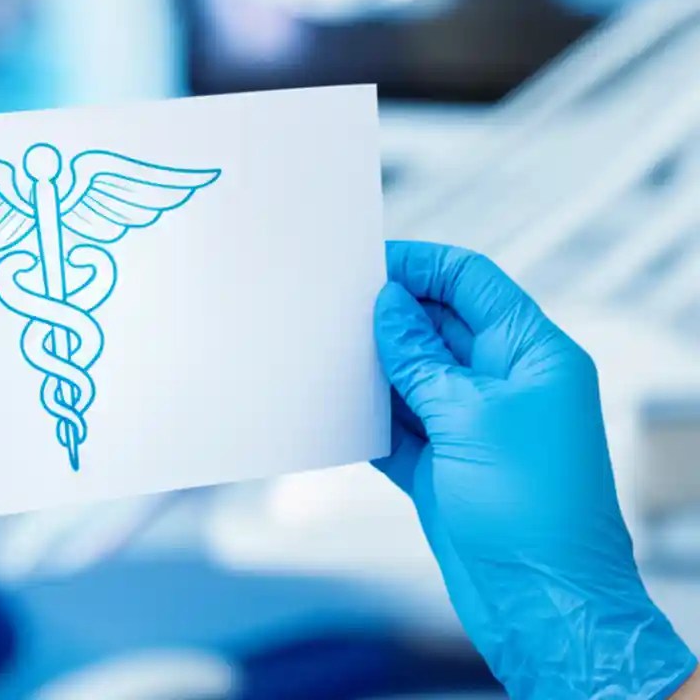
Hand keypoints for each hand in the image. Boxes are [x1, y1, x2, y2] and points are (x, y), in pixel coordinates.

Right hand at [373, 241, 694, 697]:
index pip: (473, 283)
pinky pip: (396, 426)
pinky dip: (367, 417)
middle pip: (438, 325)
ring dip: (373, 367)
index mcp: (533, 356)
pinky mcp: (443, 466)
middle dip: (389, 316)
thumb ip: (421, 358)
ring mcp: (472, 426)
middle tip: (332, 308)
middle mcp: (505, 384)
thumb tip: (388, 307)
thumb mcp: (470, 417)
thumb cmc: (534, 512)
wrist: (540, 602)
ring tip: (325, 353)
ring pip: (411, 375)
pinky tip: (335, 408)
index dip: (421, 266)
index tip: (369, 262)